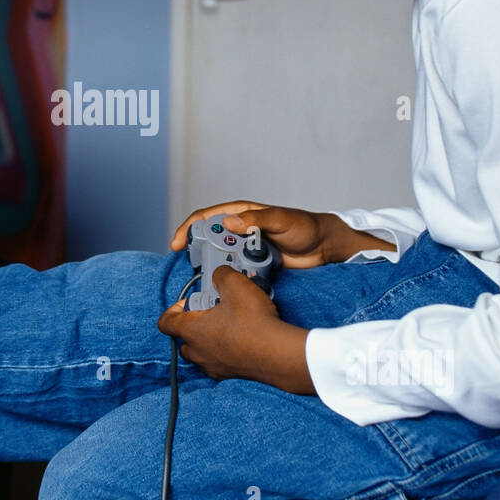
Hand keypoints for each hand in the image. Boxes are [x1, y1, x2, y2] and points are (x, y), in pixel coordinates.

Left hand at [157, 264, 312, 392]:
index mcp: (192, 331)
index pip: (166, 322)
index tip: (188, 302)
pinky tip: (242, 339)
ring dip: (209, 339)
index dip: (173, 309)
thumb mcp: (236, 285)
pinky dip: (225, 351)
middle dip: (193, 324)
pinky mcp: (230, 374)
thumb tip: (220, 276)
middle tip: (211, 312)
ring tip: (229, 324)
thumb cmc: (254, 324)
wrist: (278, 355)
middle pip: (183, 338)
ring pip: (201, 352)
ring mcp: (214, 366)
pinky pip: (219, 361)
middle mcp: (198, 352)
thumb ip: (221, 275)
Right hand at [169, 200, 363, 267]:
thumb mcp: (281, 219)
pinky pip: (235, 270)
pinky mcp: (254, 264)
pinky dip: (228, 277)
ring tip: (208, 278)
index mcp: (241, 213)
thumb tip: (230, 222)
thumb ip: (256, 219)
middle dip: (197, 251)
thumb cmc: (304, 226)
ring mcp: (246, 248)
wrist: (323, 247)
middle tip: (193, 265)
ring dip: (213, 266)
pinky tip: (226, 286)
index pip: (207, 217)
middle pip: (209, 238)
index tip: (176, 243)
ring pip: (220, 257)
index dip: (188, 228)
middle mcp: (240, 229)